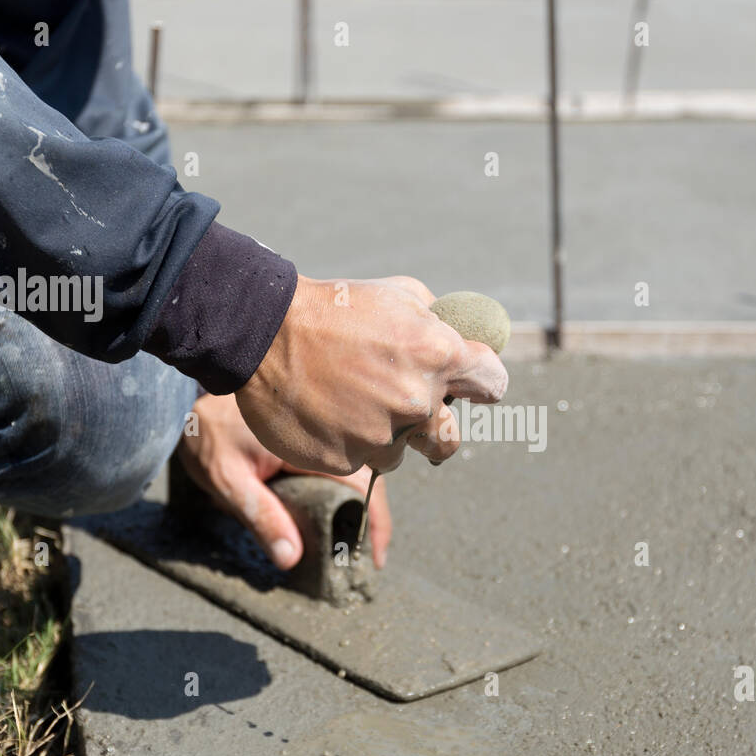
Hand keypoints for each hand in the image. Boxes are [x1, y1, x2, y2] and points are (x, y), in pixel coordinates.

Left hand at [175, 392, 391, 569]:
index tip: (375, 558)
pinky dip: (340, 496)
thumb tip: (291, 558)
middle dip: (369, 522)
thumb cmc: (211, 434)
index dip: (375, 523)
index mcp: (315, 445)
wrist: (203, 389)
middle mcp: (327, 438)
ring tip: (348, 544)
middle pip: (366, 483)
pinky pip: (336, 470)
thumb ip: (260, 515)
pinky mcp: (312, 441)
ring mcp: (321, 438)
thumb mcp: (228, 478)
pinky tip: (331, 517)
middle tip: (360, 560)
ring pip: (354, 477)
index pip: (361, 486)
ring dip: (356, 509)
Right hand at [234, 275, 507, 475]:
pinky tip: (326, 413)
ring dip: (383, 435)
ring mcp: (380, 437)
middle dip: (434, 427)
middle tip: (407, 411)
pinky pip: (358, 460)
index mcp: (438, 356)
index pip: (492, 385)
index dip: (481, 384)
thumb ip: (440, 325)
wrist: (264, 332)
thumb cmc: (335, 308)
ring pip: (400, 453)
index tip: (470, 387)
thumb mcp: (399, 294)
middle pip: (449, 438)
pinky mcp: (344, 460)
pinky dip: (346, 442)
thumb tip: (466, 344)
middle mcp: (416, 401)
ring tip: (349, 402)